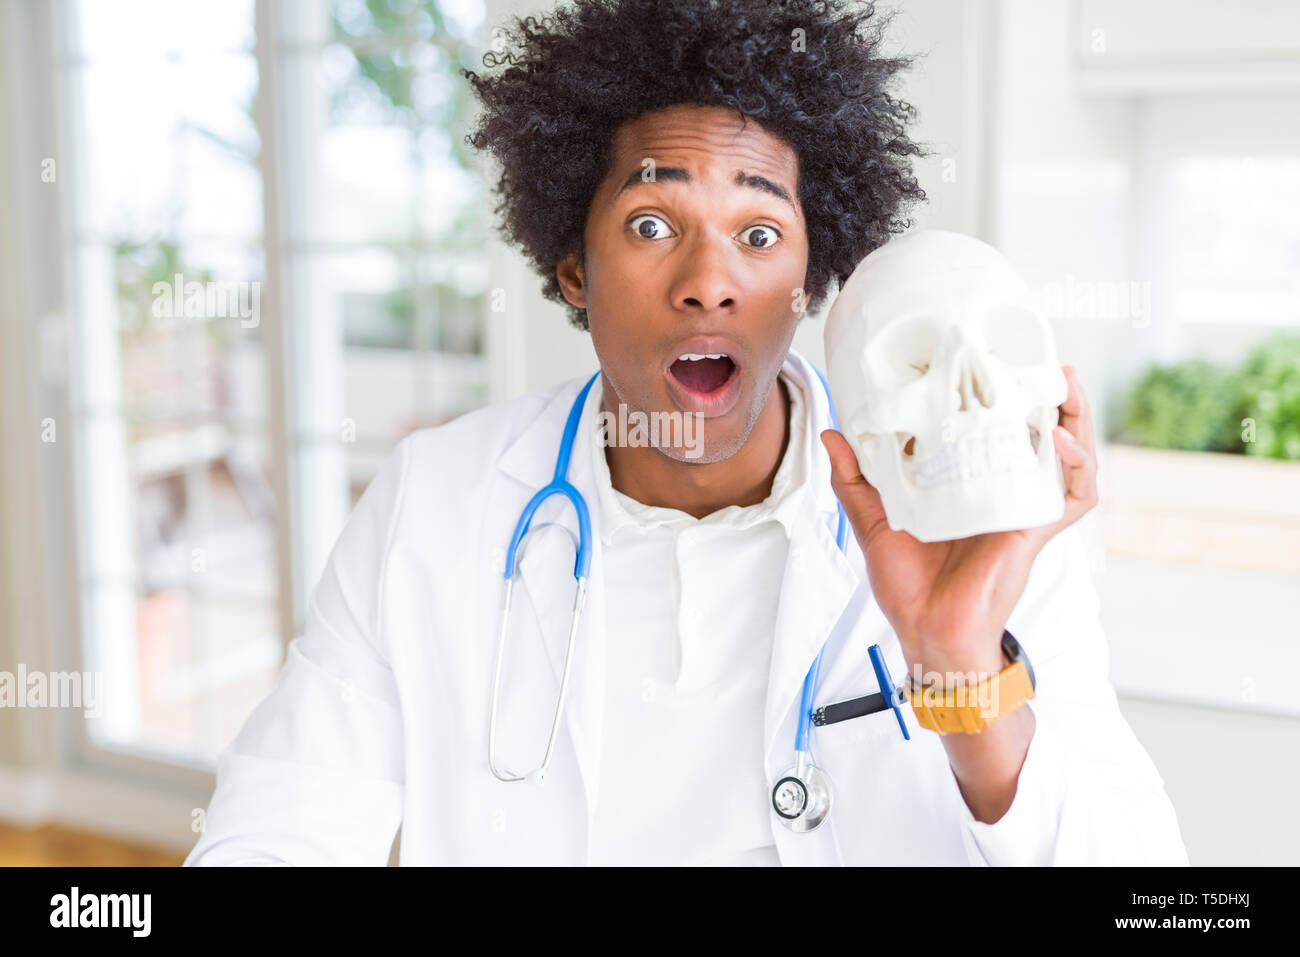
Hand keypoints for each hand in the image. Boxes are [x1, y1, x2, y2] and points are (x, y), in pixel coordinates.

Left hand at [820, 365, 1098, 676]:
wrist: (924, 630)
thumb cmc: (906, 583)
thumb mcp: (873, 520)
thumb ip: (855, 477)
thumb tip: (833, 433)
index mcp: (966, 482)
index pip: (992, 430)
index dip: (1000, 395)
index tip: (989, 359)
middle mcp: (1001, 490)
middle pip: (1038, 434)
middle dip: (1047, 395)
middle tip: (1043, 359)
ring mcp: (1022, 508)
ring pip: (1067, 457)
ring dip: (1074, 418)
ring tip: (1066, 382)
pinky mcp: (1035, 530)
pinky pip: (1072, 495)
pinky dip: (1075, 467)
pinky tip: (1063, 441)